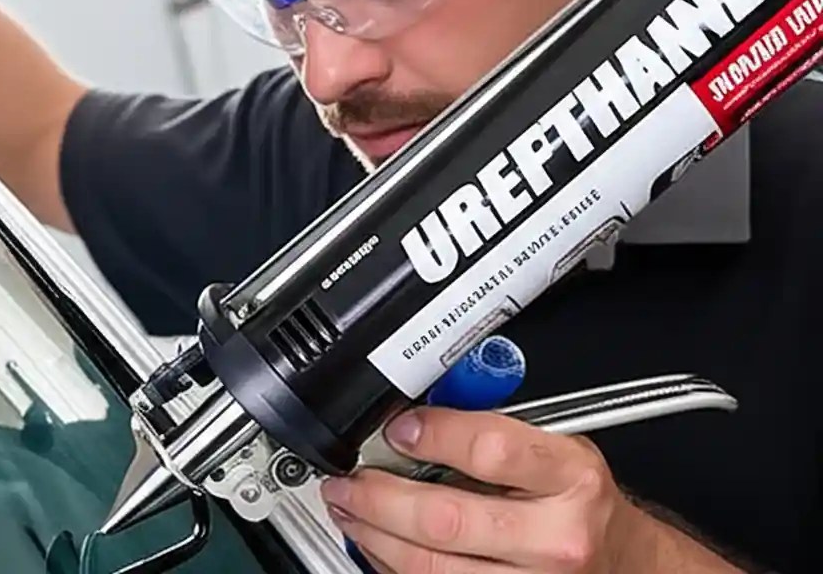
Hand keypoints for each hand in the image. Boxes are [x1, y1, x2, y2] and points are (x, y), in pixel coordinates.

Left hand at [320, 408, 726, 572]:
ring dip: (374, 536)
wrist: (625, 563)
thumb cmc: (581, 501)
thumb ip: (492, 428)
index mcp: (572, 477)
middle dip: (379, 497)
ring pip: (430, 567)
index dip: (433, 435)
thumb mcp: (556, 447)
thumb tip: (417, 415)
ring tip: (349, 510)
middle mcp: (557, 536)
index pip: (491, 451)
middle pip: (446, 520)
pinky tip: (378, 544)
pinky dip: (394, 566)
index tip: (397, 427)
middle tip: (348, 480)